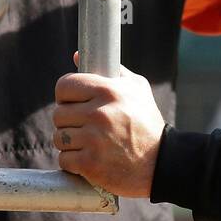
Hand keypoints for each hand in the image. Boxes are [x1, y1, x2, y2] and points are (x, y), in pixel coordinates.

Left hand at [53, 53, 164, 197]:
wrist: (162, 163)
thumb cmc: (147, 123)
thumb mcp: (137, 89)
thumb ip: (111, 70)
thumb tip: (77, 57)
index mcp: (109, 91)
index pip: (64, 86)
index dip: (66, 95)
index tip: (74, 103)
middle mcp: (99, 113)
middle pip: (59, 114)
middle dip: (68, 122)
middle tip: (84, 127)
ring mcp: (94, 140)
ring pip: (58, 138)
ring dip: (69, 143)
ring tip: (88, 144)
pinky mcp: (90, 164)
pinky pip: (64, 159)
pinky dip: (73, 162)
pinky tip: (89, 159)